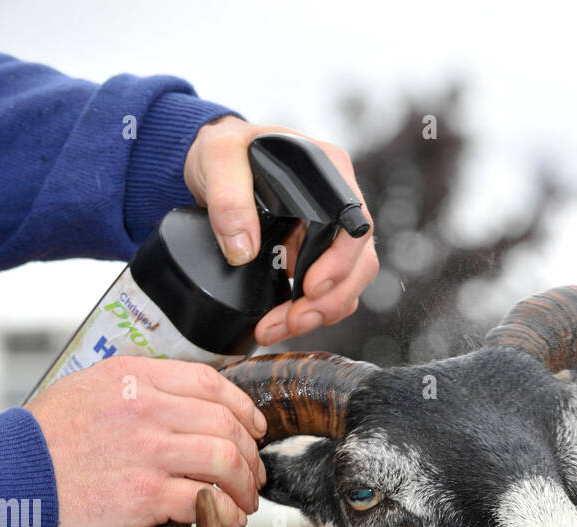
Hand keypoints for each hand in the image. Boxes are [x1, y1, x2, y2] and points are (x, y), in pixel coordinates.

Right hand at [26, 356, 267, 526]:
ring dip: (245, 485)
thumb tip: (178, 400)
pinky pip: (207, 501)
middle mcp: (144, 407)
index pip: (210, 383)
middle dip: (250, 453)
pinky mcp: (145, 494)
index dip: (242, 408)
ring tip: (245, 502)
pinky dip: (228, 513)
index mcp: (133, 376)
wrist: (12, 476)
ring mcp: (147, 451)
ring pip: (225, 460)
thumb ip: (135, 387)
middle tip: (253, 474)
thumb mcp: (88, 388)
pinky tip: (228, 521)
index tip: (253, 428)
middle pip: (225, 424)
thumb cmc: (45, 439)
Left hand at [184, 115, 377, 344]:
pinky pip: (331, 293)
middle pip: (360, 262)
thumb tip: (243, 251)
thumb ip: (228, 197)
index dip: (340, 262)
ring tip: (281, 327)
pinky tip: (284, 322)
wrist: (216, 167)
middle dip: (329, 300)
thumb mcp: (217, 156)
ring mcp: (331, 233)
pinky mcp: (318, 256)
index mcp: (329, 171)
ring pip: (349, 284)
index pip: (354, 224)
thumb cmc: (225, 150)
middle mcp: (340, 202)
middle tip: (293, 321)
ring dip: (320, 313)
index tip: (309, 288)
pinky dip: (312, 314)